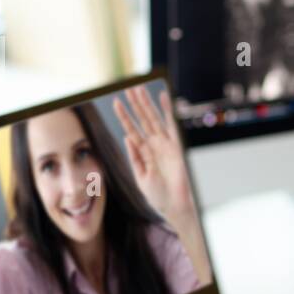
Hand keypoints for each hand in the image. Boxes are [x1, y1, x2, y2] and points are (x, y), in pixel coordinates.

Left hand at [113, 84, 193, 225]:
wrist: (175, 206)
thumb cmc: (159, 195)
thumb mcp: (141, 177)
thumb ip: (135, 157)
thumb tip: (127, 138)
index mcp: (144, 152)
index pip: (132, 130)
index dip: (125, 116)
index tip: (116, 102)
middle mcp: (154, 145)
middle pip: (143, 120)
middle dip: (135, 104)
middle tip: (128, 87)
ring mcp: (166, 144)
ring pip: (154, 119)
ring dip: (147, 104)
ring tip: (139, 89)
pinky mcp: (176, 146)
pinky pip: (172, 125)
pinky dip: (168, 111)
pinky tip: (163, 97)